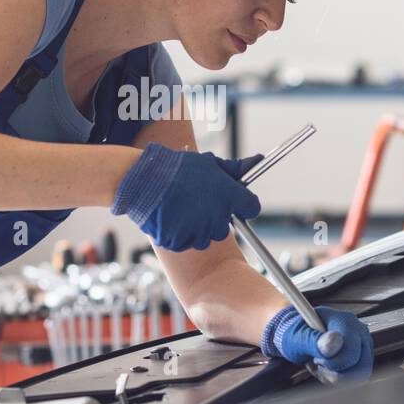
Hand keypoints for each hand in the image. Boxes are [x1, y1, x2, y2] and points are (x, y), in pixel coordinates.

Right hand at [111, 143, 263, 251]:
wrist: (144, 179)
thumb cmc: (177, 168)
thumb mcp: (210, 162)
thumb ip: (236, 168)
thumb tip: (259, 159)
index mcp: (229, 196)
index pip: (252, 208)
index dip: (243, 205)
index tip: (233, 202)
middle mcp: (217, 217)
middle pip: (225, 227)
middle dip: (215, 217)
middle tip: (197, 201)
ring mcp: (198, 231)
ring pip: (205, 237)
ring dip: (197, 227)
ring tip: (181, 207)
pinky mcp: (180, 241)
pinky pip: (185, 243)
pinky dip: (179, 234)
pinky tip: (171, 216)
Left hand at [261, 306, 374, 380]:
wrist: (296, 336)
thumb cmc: (296, 333)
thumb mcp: (297, 337)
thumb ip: (315, 340)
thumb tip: (334, 343)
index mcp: (344, 320)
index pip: (351, 351)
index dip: (333, 362)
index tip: (317, 359)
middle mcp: (357, 330)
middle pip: (359, 365)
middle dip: (334, 370)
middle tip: (317, 361)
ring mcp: (361, 344)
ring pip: (358, 374)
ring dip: (334, 375)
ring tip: (320, 364)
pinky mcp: (361, 357)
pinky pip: (355, 377)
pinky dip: (337, 377)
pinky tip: (325, 367)